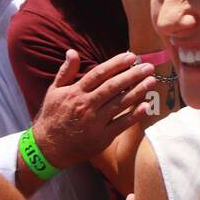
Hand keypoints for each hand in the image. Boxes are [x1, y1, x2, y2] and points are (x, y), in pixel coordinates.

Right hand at [30, 49, 156, 168]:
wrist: (47, 147)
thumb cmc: (52, 116)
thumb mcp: (53, 91)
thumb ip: (65, 71)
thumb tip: (72, 51)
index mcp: (75, 92)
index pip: (99, 74)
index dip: (116, 64)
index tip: (131, 56)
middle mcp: (86, 105)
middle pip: (113, 87)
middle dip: (132, 75)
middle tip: (148, 66)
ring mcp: (94, 122)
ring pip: (119, 104)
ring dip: (137, 92)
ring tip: (151, 81)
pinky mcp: (101, 138)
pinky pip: (121, 124)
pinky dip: (134, 116)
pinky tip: (146, 106)